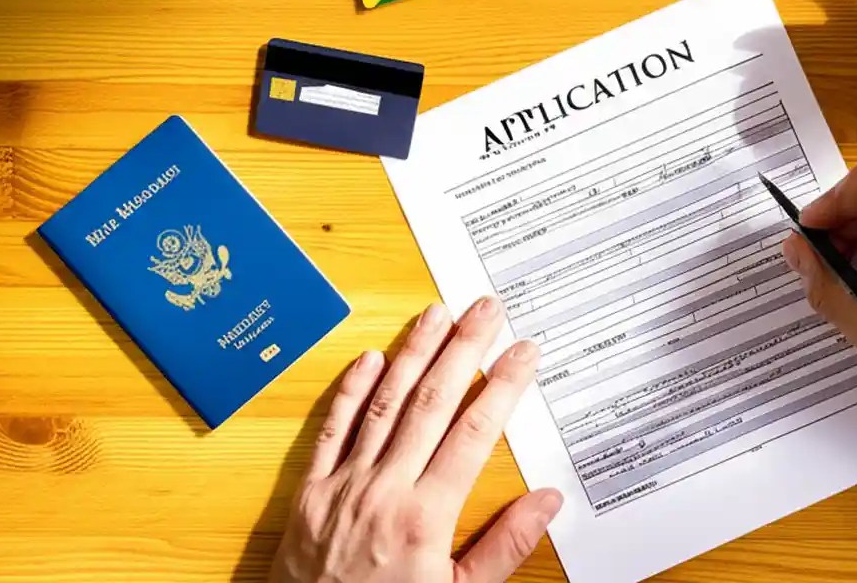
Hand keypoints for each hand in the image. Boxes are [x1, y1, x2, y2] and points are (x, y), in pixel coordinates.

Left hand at [271, 296, 562, 582]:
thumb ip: (503, 548)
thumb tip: (547, 501)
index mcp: (427, 517)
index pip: (475, 432)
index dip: (504, 385)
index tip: (523, 351)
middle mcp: (384, 491)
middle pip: (433, 402)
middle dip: (463, 348)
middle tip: (484, 308)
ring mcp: (344, 487)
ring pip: (384, 403)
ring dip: (413, 353)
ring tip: (435, 314)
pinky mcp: (310, 495)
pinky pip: (331, 431)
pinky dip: (350, 391)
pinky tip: (370, 357)